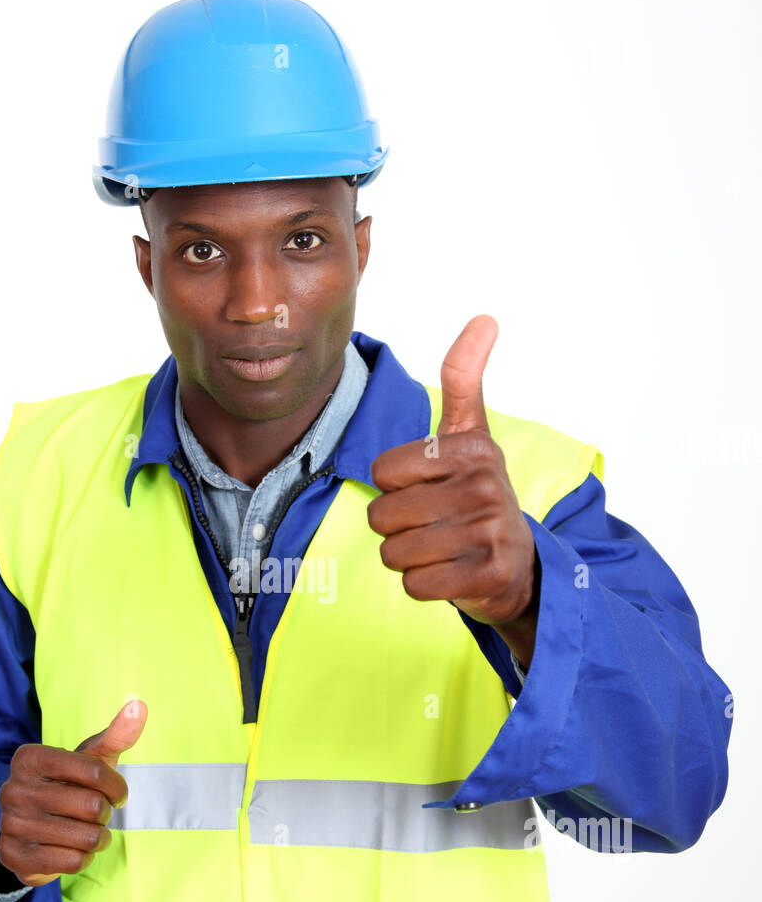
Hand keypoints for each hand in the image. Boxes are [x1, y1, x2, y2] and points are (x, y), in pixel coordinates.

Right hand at [0, 699, 147, 887]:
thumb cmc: (67, 785)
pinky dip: (83, 857)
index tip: (116, 793)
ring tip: (87, 832)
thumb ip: (116, 734)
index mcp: (30, 758)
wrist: (29, 826)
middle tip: (95, 814)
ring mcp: (11, 824)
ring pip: (85, 837)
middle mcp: (13, 789)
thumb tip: (139, 705)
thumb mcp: (90, 759)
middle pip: (93, 807)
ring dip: (97, 838)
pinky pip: (72, 861)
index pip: (96, 772)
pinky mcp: (15, 857)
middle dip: (104, 814)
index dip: (116, 787)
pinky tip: (71, 848)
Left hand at [367, 314, 535, 628]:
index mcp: (473, 449)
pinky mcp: (487, 577)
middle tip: (432, 524)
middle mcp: (485, 487)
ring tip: (440, 547)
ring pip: (395, 552)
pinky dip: (423, 584)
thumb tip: (486, 316)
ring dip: (407, 556)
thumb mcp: (472, 434)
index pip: (382, 473)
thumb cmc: (477, 493)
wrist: (518, 563)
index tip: (427, 488)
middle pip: (383, 516)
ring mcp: (489, 533)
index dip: (393, 487)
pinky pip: (415, 584)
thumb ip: (466, 377)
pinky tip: (450, 572)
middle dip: (396, 527)